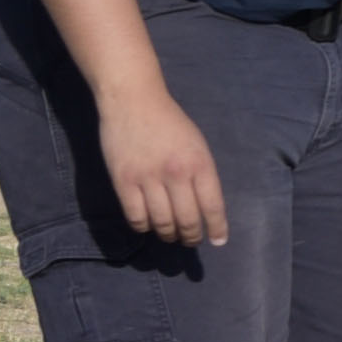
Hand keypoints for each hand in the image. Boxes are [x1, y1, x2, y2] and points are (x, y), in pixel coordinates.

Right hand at [95, 81, 228, 248]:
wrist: (133, 101)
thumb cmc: (170, 123)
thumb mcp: (198, 145)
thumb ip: (202, 175)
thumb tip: (206, 208)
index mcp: (200, 165)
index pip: (212, 207)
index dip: (217, 229)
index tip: (218, 241)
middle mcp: (176, 174)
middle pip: (187, 220)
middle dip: (191, 236)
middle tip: (190, 240)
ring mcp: (148, 178)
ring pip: (162, 223)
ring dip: (168, 234)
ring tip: (170, 235)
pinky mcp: (123, 180)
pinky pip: (135, 216)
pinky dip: (143, 227)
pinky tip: (148, 225)